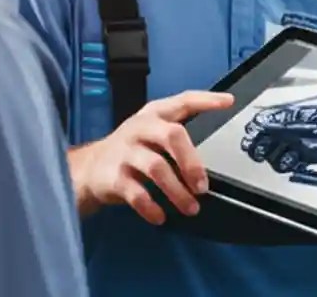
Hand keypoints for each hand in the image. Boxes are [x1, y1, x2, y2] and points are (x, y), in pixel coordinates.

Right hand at [71, 90, 233, 224]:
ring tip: (191, 207)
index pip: (183, 101)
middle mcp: (139, 128)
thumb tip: (216, 157)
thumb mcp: (151, 133)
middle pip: (171, 135)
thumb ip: (178, 137)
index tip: (228, 102)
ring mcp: (125, 152)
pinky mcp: (114, 177)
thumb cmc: (131, 150)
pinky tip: (161, 216)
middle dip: (192, 162)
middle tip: (203, 186)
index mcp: (153, 115)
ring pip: (157, 168)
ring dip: (177, 191)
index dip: (206, 100)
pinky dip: (152, 207)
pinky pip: (137, 194)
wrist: (88, 168)